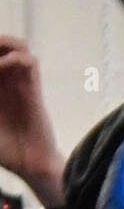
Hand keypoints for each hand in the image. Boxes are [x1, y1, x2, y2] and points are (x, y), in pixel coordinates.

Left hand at [0, 36, 64, 204]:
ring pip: (18, 46)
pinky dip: (15, 57)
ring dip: (4, 43)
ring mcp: (20, 83)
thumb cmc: (6, 151)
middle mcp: (5, 81)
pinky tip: (2, 66)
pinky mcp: (34, 89)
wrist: (30, 165)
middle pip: (2, 47)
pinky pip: (30, 62)